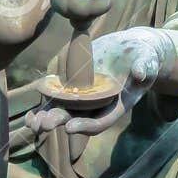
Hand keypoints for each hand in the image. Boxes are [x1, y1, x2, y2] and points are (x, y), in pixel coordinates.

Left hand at [28, 28, 175, 137]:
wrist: (132, 50)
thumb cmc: (143, 57)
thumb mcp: (148, 60)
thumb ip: (146, 67)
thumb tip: (141, 73)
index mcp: (116, 105)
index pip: (100, 121)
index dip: (85, 125)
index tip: (69, 127)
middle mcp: (99, 106)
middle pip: (78, 119)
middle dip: (61, 121)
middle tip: (44, 125)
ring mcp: (85, 98)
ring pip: (64, 113)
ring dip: (48, 119)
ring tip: (32, 124)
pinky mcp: (74, 87)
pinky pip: (57, 100)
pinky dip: (44, 107)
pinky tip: (30, 115)